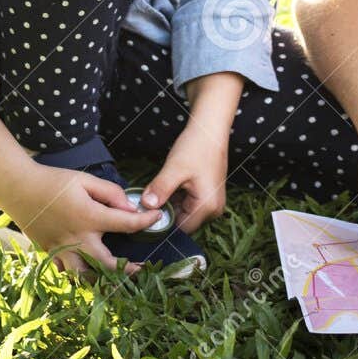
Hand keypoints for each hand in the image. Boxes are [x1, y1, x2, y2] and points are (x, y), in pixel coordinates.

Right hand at [0, 161, 163, 278]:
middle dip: (129, 270)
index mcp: (89, 218)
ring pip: (85, 277)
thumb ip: (111, 193)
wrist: (18, 188)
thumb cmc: (53, 181)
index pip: (127, 224)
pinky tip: (88, 269)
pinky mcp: (49, 254)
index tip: (157, 217)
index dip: (146, 221)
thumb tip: (130, 208)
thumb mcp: (85, 180)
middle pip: (108, 266)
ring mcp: (62, 250)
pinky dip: (78, 274)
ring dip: (102, 279)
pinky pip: (66, 272)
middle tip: (143, 269)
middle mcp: (77, 239)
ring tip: (115, 278)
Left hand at [142, 118, 228, 232]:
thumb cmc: (196, 147)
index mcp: (207, 206)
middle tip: (148, 200)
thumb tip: (145, 205)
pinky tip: (167, 186)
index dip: (162, 223)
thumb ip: (160, 189)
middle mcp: (212, 209)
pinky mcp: (207, 194)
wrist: (210, 129)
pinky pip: (188, 203)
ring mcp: (211, 202)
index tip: (145, 214)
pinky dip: (175, 198)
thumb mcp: (175, 169)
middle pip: (182, 222)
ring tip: (156, 191)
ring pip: (183, 212)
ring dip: (169, 205)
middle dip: (165, 213)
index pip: (180, 229)